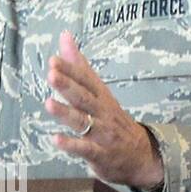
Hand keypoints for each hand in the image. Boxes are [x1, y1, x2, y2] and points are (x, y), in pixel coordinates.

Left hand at [45, 30, 164, 190]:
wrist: (141, 155)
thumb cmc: (113, 120)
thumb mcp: (99, 92)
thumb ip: (80, 66)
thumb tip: (65, 36)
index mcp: (101, 96)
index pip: (86, 80)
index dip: (71, 70)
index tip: (54, 60)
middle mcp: (102, 112)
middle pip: (84, 97)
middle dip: (68, 86)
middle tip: (52, 74)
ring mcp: (102, 133)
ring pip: (83, 122)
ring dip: (66, 113)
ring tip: (49, 104)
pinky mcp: (100, 154)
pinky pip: (85, 149)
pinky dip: (71, 145)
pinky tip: (56, 140)